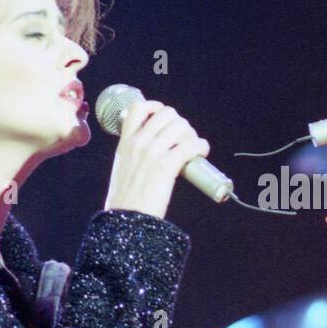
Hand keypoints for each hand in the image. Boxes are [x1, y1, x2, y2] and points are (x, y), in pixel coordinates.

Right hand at [104, 101, 209, 219]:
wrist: (126, 219)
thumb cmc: (126, 199)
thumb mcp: (123, 167)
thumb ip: (134, 154)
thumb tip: (156, 150)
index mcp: (125, 142)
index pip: (139, 108)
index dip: (156, 108)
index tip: (166, 119)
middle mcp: (138, 142)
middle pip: (167, 114)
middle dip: (180, 123)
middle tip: (184, 139)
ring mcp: (152, 152)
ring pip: (181, 126)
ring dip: (192, 134)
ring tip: (194, 147)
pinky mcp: (166, 165)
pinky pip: (191, 145)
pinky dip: (201, 146)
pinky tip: (202, 152)